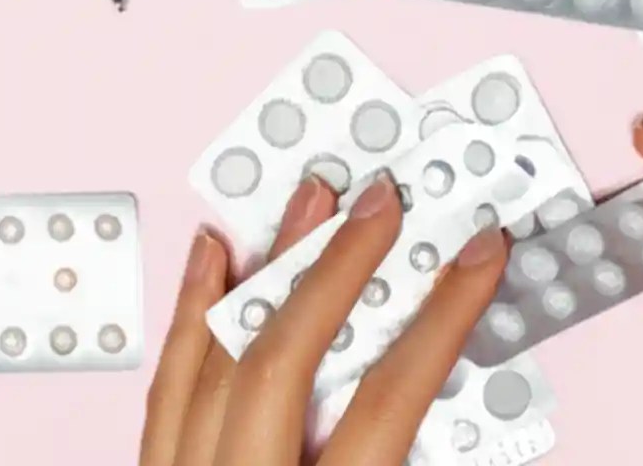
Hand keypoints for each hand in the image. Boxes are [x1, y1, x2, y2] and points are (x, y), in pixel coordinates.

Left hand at [139, 174, 509, 465]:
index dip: (442, 319)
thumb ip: (405, 457)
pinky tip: (210, 256)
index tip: (478, 259)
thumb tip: (434, 370)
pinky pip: (164, 385)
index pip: (391, 403)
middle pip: (288, 359)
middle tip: (382, 202)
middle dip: (341, 268)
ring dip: (269, 267)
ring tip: (307, 202)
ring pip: (217, 356)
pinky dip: (189, 313)